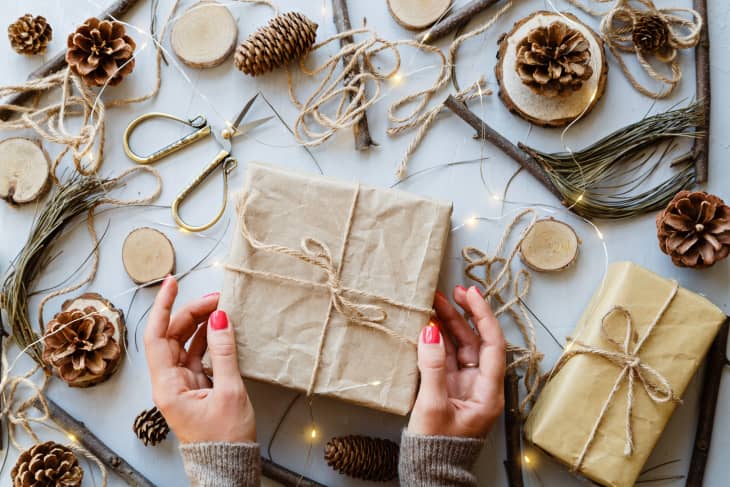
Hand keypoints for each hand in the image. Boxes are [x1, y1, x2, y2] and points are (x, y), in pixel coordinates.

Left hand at [144, 276, 255, 443]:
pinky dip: (208, 339)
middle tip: (216, 298)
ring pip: (185, 343)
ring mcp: (181, 384)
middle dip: (191, 313)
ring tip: (220, 308)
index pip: (157, 336)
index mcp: (167, 386)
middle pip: (172, 336)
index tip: (171, 282)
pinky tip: (220, 328)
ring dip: (200, 324)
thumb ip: (223, 352)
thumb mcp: (229, 392)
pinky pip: (197, 355)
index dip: (163, 306)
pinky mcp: (195, 387)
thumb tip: (219, 319)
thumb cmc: (225, 439)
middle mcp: (169, 383)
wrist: (228, 467)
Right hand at [408, 285, 505, 437]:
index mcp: (489, 393)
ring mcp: (464, 386)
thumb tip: (430, 331)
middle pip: (476, 342)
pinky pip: (446, 359)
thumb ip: (432, 366)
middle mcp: (481, 386)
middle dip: (463, 316)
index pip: (492, 344)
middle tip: (449, 292)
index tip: (470, 294)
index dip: (482, 315)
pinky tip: (428, 326)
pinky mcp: (449, 389)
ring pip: (460, 347)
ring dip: (448, 325)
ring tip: (434, 303)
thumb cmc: (438, 448)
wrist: (430, 474)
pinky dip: (438, 342)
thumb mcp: (434, 406)